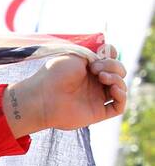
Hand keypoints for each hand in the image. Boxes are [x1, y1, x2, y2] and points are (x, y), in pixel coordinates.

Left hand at [7, 43, 126, 136]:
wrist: (42, 96)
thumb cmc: (55, 74)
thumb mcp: (76, 55)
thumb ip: (95, 53)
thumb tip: (111, 53)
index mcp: (88, 70)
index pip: (111, 62)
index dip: (112, 56)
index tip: (103, 53)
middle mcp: (93, 84)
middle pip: (118, 73)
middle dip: (113, 66)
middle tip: (95, 69)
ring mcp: (96, 99)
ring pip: (120, 88)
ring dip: (117, 79)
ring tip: (102, 77)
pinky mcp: (97, 113)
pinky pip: (118, 107)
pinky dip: (122, 96)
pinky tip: (114, 89)